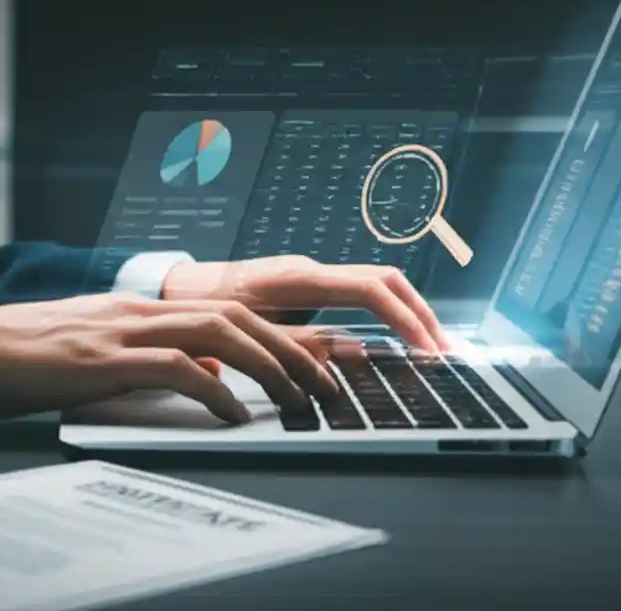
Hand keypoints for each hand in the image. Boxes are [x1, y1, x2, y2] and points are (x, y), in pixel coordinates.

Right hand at [0, 293, 338, 423]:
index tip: (319, 358)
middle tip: (327, 384)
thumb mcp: (97, 350)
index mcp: (141, 309)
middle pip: (237, 315)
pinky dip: (212, 390)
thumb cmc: (26, 356)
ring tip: (296, 399)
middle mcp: (140, 312)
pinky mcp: (102, 361)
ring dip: (267, 365)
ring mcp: (122, 332)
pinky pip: (174, 368)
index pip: (227, 309)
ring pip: (217, 332)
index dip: (280, 332)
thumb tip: (201, 374)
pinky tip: (233, 415)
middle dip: (291, 348)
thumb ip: (148, 354)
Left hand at [161, 255, 449, 351]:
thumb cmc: (201, 309)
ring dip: (408, 312)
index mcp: (298, 277)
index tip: (428, 351)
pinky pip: (360, 293)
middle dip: (421, 314)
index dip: (406, 320)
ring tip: (432, 349)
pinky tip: (398, 342)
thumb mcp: (247, 332)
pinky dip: (387, 313)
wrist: (176, 288)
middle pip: (386, 279)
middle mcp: (311, 267)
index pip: (372, 289)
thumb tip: (354, 354)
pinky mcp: (309, 284)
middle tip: (445, 353)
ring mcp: (311, 273)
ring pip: (377, 283)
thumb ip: (298, 344)